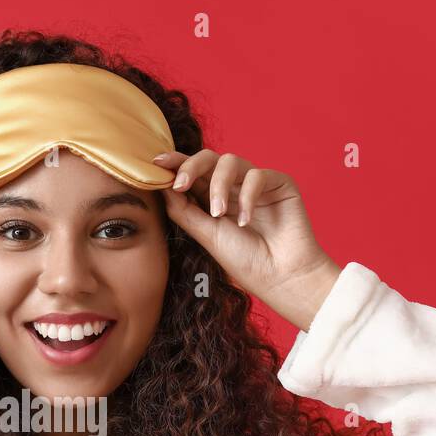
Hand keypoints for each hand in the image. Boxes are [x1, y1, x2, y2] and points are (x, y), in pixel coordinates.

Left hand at [154, 150, 340, 331]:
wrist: (280, 277)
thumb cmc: (245, 261)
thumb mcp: (206, 235)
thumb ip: (184, 210)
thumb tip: (162, 185)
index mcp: (213, 198)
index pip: (193, 173)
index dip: (175, 164)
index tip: (155, 163)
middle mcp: (234, 187)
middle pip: (209, 159)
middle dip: (190, 167)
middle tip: (180, 184)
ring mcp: (256, 184)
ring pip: (230, 161)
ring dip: (218, 185)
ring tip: (219, 214)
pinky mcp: (279, 183)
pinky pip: (257, 175)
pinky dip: (247, 195)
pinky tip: (245, 220)